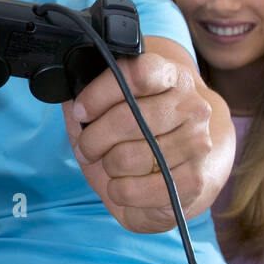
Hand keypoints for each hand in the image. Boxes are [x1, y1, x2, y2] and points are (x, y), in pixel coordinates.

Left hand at [62, 42, 225, 233]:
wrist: (182, 170)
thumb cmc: (138, 137)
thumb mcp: (111, 111)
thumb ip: (90, 99)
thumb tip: (67, 96)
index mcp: (171, 77)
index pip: (136, 73)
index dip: (99, 93)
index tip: (81, 110)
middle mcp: (191, 107)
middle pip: (126, 119)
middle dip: (93, 139)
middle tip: (87, 147)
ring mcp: (197, 143)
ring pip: (127, 157)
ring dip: (107, 166)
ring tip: (110, 166)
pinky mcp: (193, 180)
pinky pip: (136, 189)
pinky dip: (118, 191)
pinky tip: (122, 186)